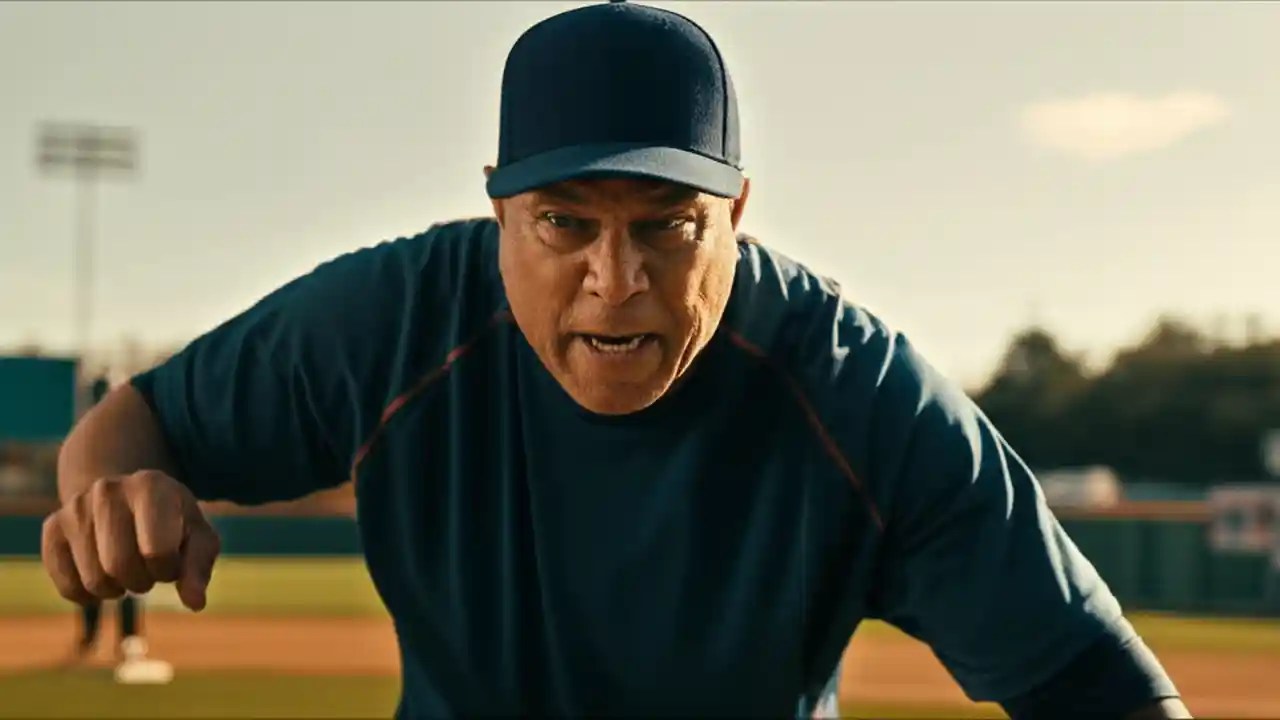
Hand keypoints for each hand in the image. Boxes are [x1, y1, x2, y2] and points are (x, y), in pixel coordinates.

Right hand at [41, 470, 221, 610]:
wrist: (128, 498)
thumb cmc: (172, 523)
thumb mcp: (197, 537)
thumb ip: (198, 567)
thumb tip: (195, 603)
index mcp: (151, 485)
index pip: (157, 552)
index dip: (168, 570)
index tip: (172, 560)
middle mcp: (107, 490)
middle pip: (120, 567)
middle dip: (141, 581)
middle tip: (148, 568)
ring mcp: (75, 507)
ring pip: (94, 581)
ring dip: (117, 589)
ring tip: (127, 567)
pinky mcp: (52, 528)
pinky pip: (67, 586)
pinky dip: (87, 596)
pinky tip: (102, 575)